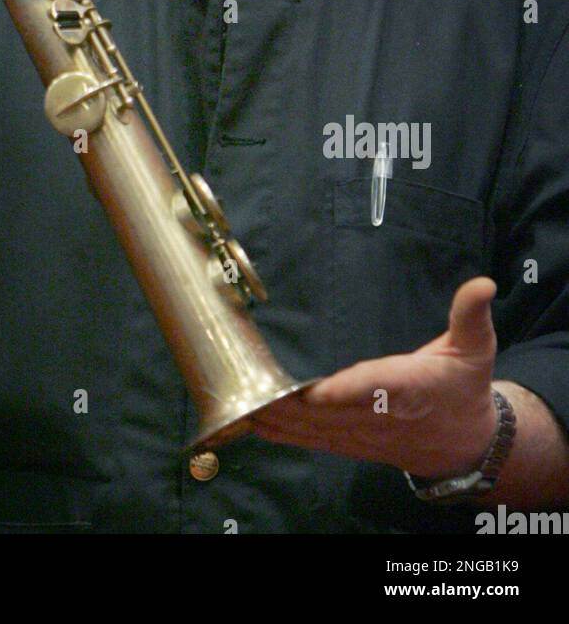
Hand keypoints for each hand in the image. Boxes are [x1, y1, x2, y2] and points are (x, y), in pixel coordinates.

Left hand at [250, 276, 499, 478]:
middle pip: (334, 413)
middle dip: (294, 405)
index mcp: (412, 387)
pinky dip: (285, 434)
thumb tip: (483, 283)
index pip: (378, 388)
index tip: (320, 391)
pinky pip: (315, 440)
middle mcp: (383, 416)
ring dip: (281, 420)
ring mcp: (365, 434)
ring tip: (245, 407)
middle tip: (257, 393)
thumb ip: (470, 315)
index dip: (349, 391)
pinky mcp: (353, 443)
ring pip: (318, 430)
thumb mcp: (475, 348)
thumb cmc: (463, 386)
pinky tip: (254, 424)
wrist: (468, 445)